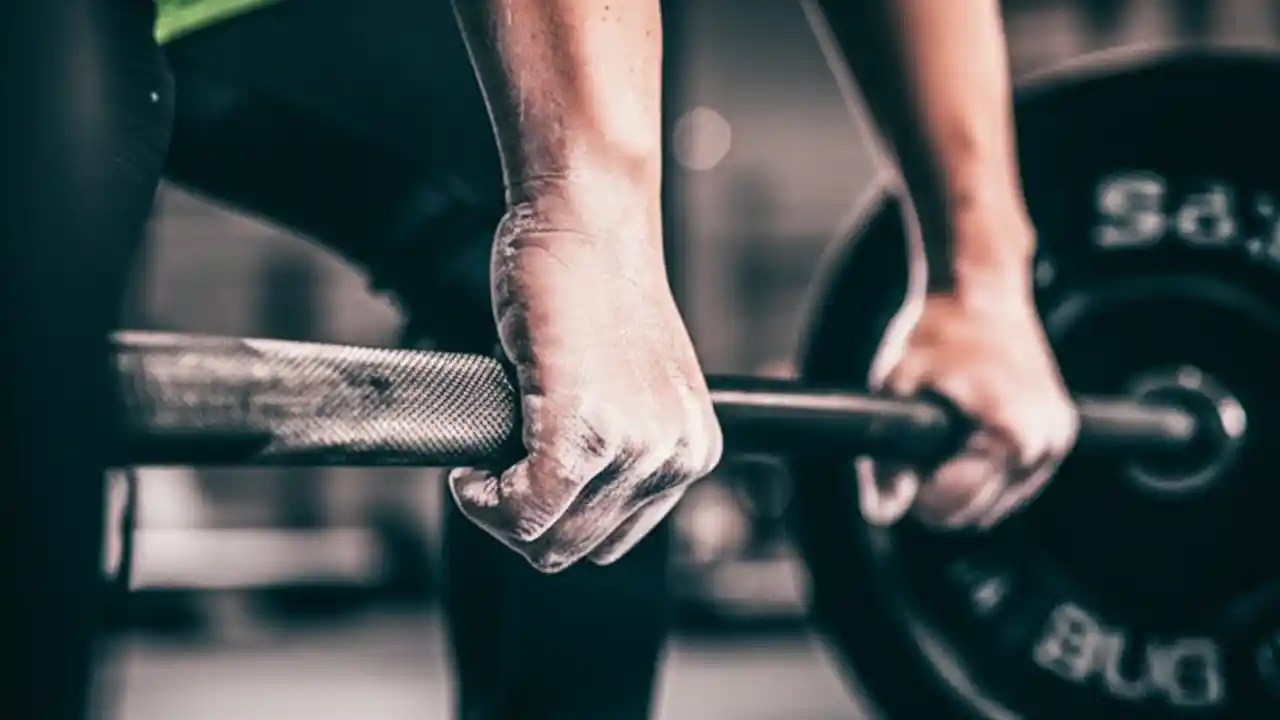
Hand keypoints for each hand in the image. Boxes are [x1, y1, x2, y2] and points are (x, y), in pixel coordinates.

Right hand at [449, 200, 722, 572]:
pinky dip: (483, 500)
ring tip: (484, 462)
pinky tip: (469, 469)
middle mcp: (674, 456)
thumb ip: (616, 440)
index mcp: (691, 450)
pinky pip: (523, 512)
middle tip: (491, 469)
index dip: (555, 517)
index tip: (521, 477)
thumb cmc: (593, 283)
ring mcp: (634, 448)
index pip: (613, 536)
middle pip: (578, 548)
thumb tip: (560, 496)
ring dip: (498, 509)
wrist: (586, 219)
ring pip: (547, 540)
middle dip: (521, 520)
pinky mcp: (583, 432)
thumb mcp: (629, 382)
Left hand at [860, 269, 1077, 529]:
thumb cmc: (937, 331)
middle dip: (935, 492)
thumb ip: (885, 459)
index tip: (895, 466)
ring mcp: (1057, 442)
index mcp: (1013, 437)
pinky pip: (1011, 482)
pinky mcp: (1058, 435)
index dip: (913, 491)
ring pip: (993, 504)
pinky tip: (960, 435)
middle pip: (974, 513)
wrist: (979, 288)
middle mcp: (1045, 445)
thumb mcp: (895, 391)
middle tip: (909, 449)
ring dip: (960, 486)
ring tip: (936, 434)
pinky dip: (982, 473)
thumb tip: (884, 511)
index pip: (951, 506)